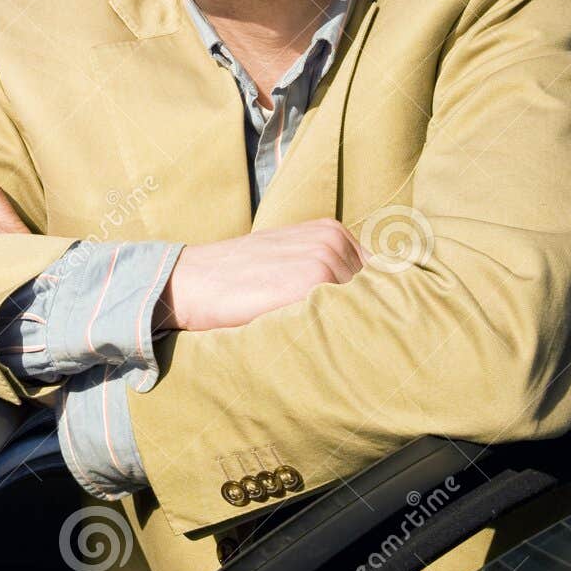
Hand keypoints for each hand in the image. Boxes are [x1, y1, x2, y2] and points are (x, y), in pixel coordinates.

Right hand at [158, 218, 367, 331]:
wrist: (192, 282)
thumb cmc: (237, 278)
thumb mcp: (286, 259)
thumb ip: (325, 270)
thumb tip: (370, 303)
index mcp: (331, 231)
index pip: (379, 275)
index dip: (371, 302)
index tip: (361, 324)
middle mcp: (333, 240)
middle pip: (377, 292)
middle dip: (362, 315)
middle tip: (337, 337)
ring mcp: (325, 259)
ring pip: (363, 307)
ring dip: (350, 327)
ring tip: (319, 339)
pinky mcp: (313, 282)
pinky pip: (344, 315)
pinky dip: (335, 333)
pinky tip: (315, 340)